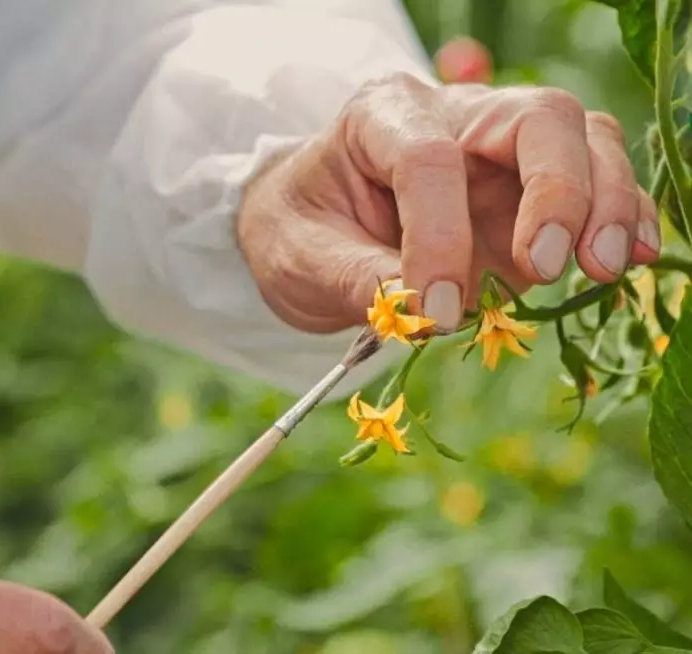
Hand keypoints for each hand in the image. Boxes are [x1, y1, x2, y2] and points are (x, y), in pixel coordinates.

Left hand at [236, 68, 658, 333]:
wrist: (311, 227)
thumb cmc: (299, 230)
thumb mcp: (300, 257)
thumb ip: (354, 280)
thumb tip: (424, 313)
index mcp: (380, 116)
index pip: (429, 158)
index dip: (440, 235)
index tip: (437, 310)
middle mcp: (453, 116)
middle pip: (535, 119)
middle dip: (557, 190)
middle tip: (549, 264)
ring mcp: (499, 148)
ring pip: (583, 142)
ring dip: (605, 204)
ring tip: (602, 268)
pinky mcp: (528, 188)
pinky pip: (595, 182)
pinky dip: (621, 216)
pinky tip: (629, 258)